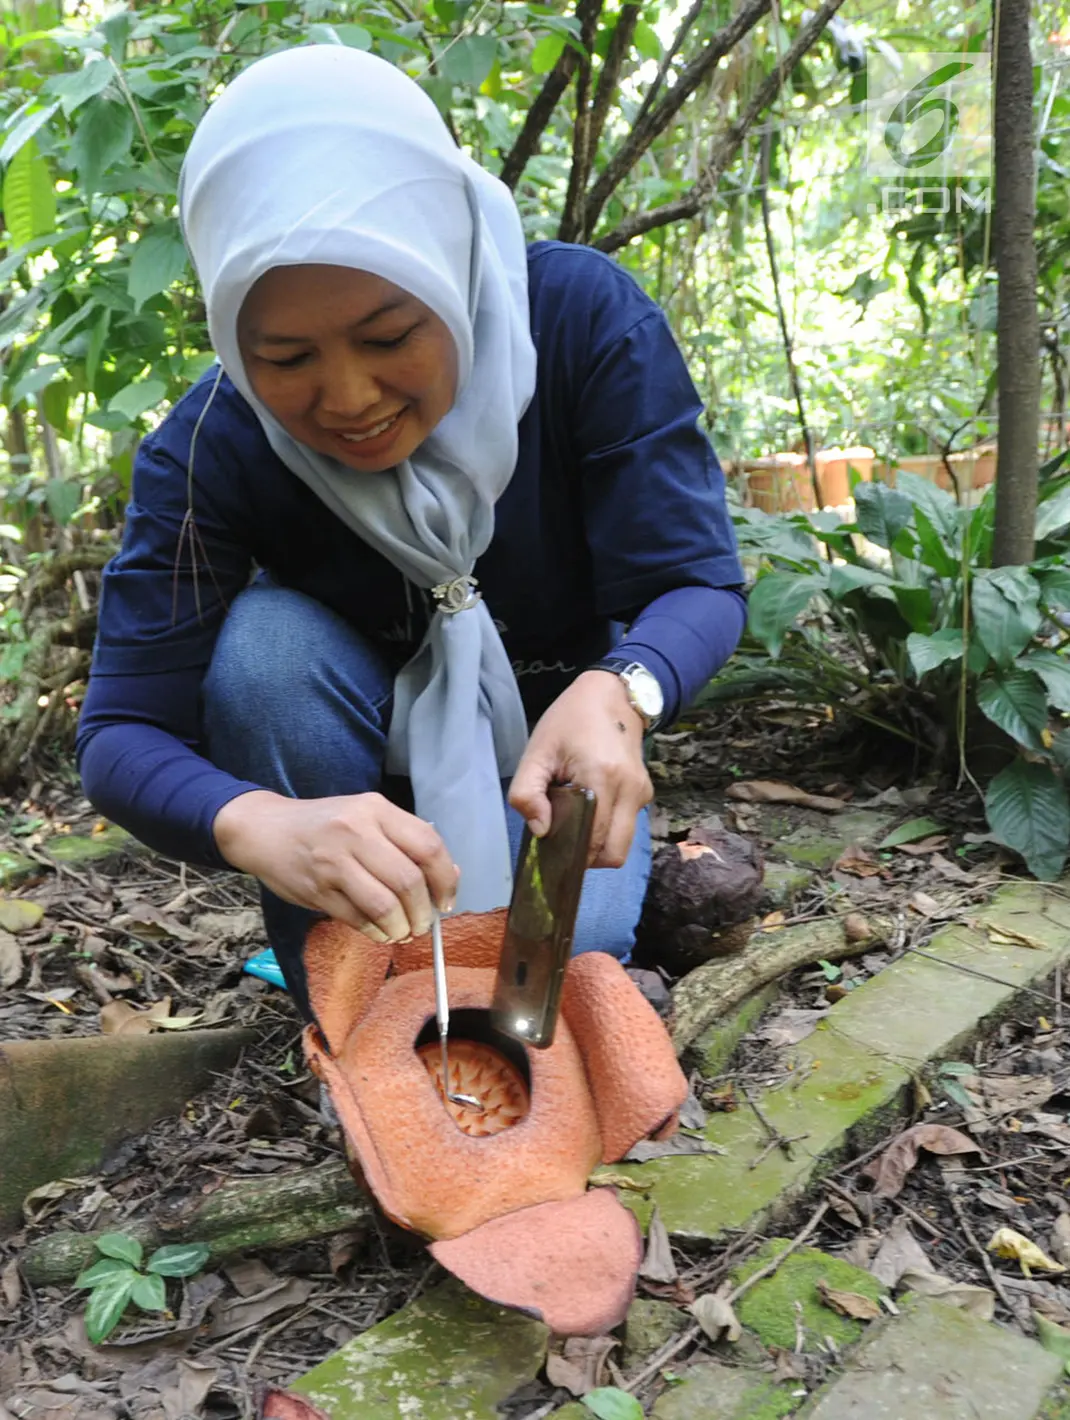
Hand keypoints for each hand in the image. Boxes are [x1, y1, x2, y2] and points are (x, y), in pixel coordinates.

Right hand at [212, 790, 457, 942]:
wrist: (265, 829)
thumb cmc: (325, 825)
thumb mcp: (367, 817)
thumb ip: (406, 842)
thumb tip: (449, 875)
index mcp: (376, 809)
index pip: (428, 846)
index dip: (445, 879)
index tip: (446, 900)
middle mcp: (355, 831)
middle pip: (408, 881)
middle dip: (423, 912)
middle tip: (423, 924)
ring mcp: (333, 861)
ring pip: (384, 905)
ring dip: (401, 927)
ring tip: (402, 931)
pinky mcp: (316, 890)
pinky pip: (358, 919)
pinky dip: (376, 932)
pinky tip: (379, 931)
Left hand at [508, 670, 653, 867]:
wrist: (612, 695)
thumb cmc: (570, 721)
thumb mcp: (537, 751)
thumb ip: (527, 792)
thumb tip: (541, 831)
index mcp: (602, 778)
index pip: (592, 842)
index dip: (571, 855)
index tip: (550, 850)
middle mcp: (629, 790)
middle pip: (614, 853)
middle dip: (587, 857)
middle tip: (562, 840)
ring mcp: (642, 793)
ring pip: (623, 845)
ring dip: (598, 845)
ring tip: (574, 823)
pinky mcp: (645, 793)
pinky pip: (626, 827)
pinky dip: (607, 829)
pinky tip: (589, 809)